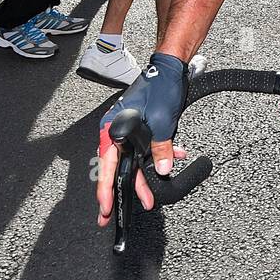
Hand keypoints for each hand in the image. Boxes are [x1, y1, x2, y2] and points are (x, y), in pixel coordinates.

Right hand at [95, 52, 188, 226]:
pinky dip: (158, 156)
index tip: (105, 208)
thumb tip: (162, 168)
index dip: (106, 190)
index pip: (107, 166)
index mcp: (113, 129)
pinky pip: (145, 149)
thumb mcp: (161, 122)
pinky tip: (173, 158)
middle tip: (123, 210)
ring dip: (147, 175)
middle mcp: (117, 131)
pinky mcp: (141, 128)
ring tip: (151, 196)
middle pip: (120, 167)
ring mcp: (128, 130)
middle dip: (129, 189)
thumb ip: (160, 148)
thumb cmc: (160, 87)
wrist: (171, 68)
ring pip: (135, 160)